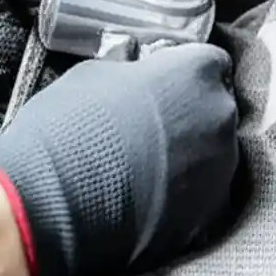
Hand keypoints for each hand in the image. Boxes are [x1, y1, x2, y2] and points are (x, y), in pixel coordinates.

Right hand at [0, 44, 239, 275]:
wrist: (55, 202)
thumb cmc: (69, 126)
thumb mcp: (91, 75)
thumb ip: (129, 69)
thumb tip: (134, 65)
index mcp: (195, 71)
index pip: (210, 62)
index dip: (184, 73)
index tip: (164, 84)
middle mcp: (220, 115)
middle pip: (216, 108)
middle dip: (190, 114)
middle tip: (152, 126)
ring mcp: (220, 167)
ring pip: (214, 153)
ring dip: (190, 156)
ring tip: (146, 168)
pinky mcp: (209, 213)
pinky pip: (204, 196)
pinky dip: (184, 195)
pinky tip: (150, 198)